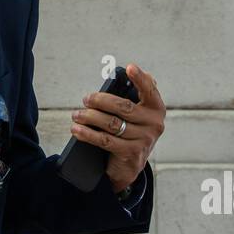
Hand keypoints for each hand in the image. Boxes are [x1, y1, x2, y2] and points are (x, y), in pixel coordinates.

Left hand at [70, 63, 164, 193]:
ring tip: (76, 115)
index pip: (149, 90)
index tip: (129, 67)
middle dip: (100, 101)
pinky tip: (76, 129)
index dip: (140, 78)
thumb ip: (134, 96)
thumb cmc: (129, 131)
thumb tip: (127, 72)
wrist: (130, 165)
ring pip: (112, 124)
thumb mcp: (136, 115)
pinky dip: (87, 134)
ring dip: (90, 117)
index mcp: (156, 109)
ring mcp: (144, 140)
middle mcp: (154, 124)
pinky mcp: (131, 154)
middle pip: (123, 107)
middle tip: (86, 99)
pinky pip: (105, 140)